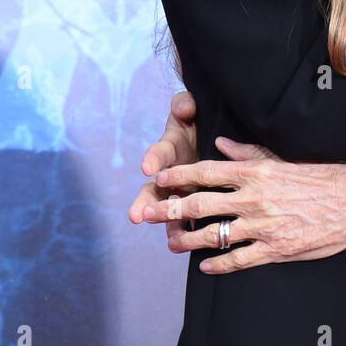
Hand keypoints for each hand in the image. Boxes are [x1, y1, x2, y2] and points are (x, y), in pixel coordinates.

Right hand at [128, 90, 197, 224]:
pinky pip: (186, 215)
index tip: (147, 167)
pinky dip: (186, 227)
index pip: (159, 153)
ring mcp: (179, 188)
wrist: (209, 132)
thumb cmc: (195, 120)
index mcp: (170, 149)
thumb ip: (184, 104)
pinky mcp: (192, 199)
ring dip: (166, 221)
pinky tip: (187, 241)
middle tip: (136, 215)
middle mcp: (170, 172)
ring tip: (170, 236)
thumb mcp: (190, 108)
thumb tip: (185, 107)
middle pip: (154, 188)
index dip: (153, 158)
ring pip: (168, 207)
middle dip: (146, 202)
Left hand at [141, 139, 345, 273]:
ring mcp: (263, 226)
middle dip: (169, 209)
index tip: (158, 179)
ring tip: (171, 243)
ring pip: (213, 235)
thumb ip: (248, 153)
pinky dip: (219, 264)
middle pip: (200, 204)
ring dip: (187, 240)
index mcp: (256, 173)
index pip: (206, 172)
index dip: (178, 176)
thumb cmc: (322, 176)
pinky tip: (206, 266)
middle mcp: (254, 199)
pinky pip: (238, 260)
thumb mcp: (283, 159)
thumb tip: (219, 144)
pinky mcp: (275, 249)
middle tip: (146, 214)